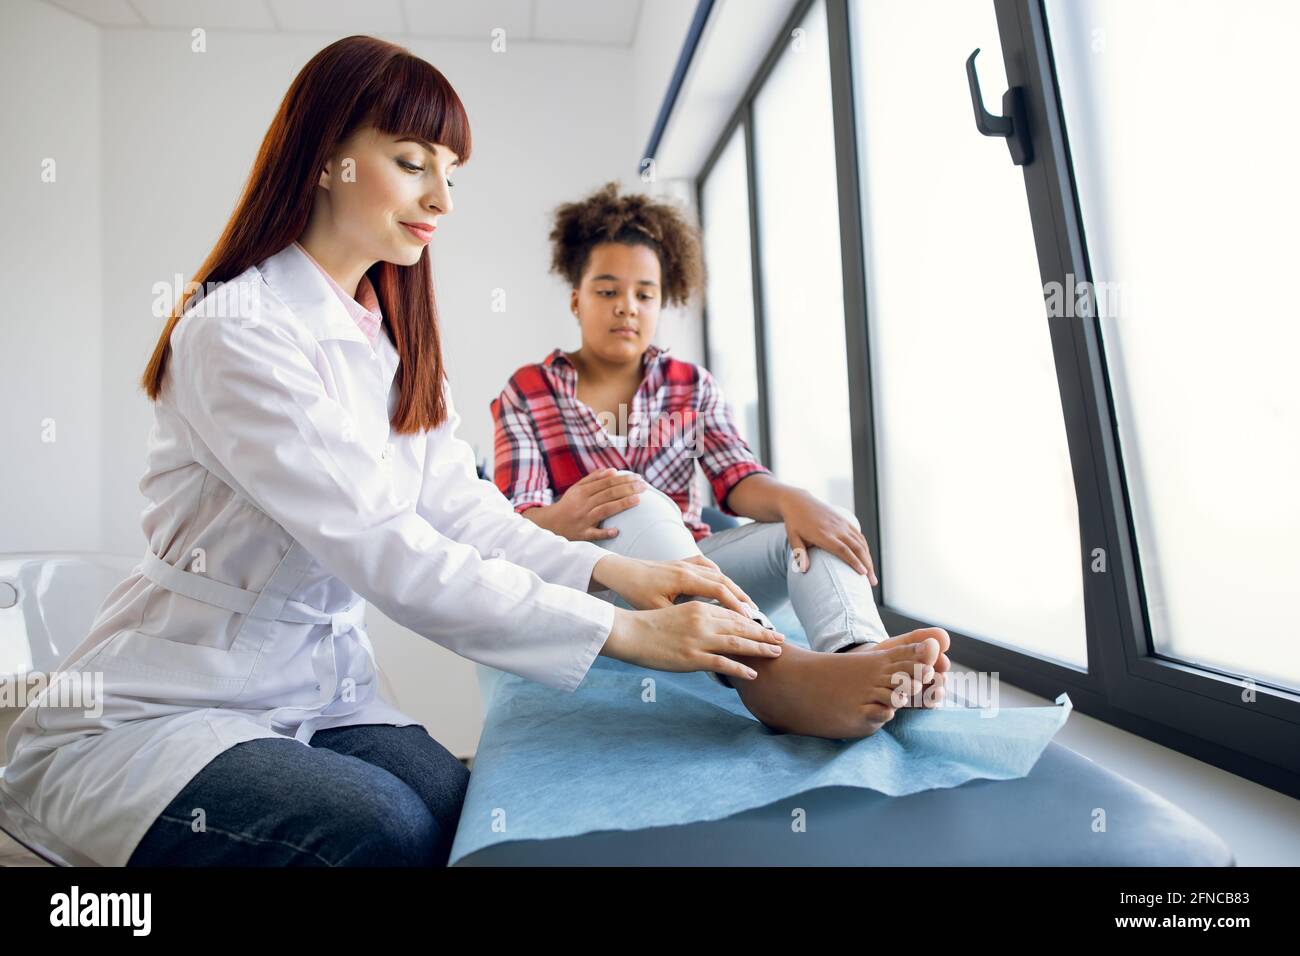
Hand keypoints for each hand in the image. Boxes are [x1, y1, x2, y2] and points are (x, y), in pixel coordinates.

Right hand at [529, 468, 645, 540]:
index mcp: (582, 492)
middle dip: (628, 489)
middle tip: (644, 486)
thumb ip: (593, 479)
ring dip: (621, 505)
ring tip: (638, 500)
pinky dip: (604, 532)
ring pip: (604, 510)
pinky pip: (594, 534)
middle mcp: (582, 504)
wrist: (548, 525)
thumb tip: (613, 471)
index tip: (638, 478)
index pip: (606, 483)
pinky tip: (617, 531)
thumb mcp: (576, 489)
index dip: (623, 479)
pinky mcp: (581, 535)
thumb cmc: (567, 505)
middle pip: (608, 494)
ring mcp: (582, 520)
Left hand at [591, 553, 755, 615]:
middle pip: (725, 582)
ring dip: (735, 589)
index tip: (750, 621)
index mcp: (684, 579)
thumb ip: (679, 620)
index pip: (719, 591)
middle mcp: (689, 568)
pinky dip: (721, 578)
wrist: (621, 572)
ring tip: (748, 605)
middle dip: (743, 599)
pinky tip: (726, 587)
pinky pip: (709, 567)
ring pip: (719, 575)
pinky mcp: (683, 563)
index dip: (737, 606)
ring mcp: (686, 563)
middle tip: (758, 616)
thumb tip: (698, 636)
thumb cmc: (636, 592)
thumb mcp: (656, 609)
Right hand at [602, 604, 784, 682]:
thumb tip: (712, 627)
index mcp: (699, 608)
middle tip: (781, 639)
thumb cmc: (649, 625)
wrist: (630, 633)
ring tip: (775, 654)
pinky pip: (723, 664)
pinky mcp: (692, 658)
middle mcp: (703, 621)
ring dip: (759, 649)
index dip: (751, 622)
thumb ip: (697, 618)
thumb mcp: (677, 614)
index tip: (765, 627)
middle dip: (763, 634)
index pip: (732, 615)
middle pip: (740, 627)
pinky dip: (740, 669)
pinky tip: (753, 673)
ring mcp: (699, 640)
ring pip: (737, 643)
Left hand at [779, 489, 877, 584]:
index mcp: (823, 534)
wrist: (798, 501)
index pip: (842, 550)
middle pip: (857, 547)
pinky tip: (867, 559)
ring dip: (869, 558)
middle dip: (867, 565)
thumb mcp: (792, 537)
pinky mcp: (844, 521)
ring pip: (861, 542)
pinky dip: (865, 548)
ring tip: (872, 575)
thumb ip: (799, 553)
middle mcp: (836, 528)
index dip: (854, 561)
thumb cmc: (794, 522)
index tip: (863, 573)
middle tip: (872, 582)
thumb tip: (803, 570)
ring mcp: (842, 524)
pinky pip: (858, 535)